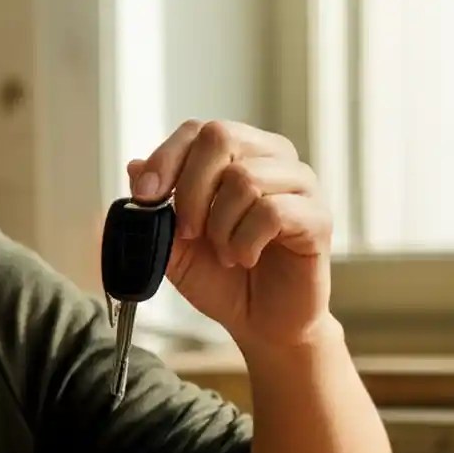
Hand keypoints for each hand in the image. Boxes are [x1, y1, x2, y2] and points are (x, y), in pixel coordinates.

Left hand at [127, 119, 337, 351]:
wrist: (261, 322)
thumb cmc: (222, 278)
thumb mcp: (173, 245)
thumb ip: (154, 208)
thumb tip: (135, 166)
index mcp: (238, 156)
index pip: (199, 130)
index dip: (167, 158)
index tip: (146, 195)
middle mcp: (273, 160)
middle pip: (221, 138)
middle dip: (190, 190)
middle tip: (188, 232)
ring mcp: (300, 185)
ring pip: (245, 178)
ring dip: (220, 226)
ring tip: (224, 252)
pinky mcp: (318, 217)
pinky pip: (272, 211)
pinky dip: (244, 242)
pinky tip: (245, 258)